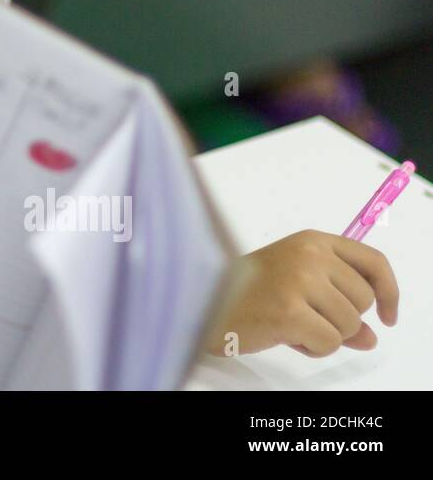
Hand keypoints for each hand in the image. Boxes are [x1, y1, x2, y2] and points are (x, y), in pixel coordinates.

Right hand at [208, 230, 398, 356]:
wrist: (200, 298)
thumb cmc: (246, 289)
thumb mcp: (296, 285)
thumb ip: (336, 304)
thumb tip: (368, 338)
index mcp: (312, 241)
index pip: (373, 262)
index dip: (389, 292)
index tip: (388, 316)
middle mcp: (309, 255)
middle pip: (363, 301)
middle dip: (343, 319)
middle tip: (308, 318)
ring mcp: (299, 281)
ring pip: (350, 326)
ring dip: (325, 335)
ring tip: (290, 325)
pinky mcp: (289, 311)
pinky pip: (329, 343)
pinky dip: (311, 348)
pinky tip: (284, 334)